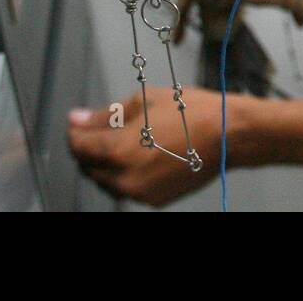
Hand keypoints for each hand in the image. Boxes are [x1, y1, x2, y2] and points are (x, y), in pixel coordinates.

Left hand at [67, 86, 229, 206]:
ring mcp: (140, 193)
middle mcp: (125, 179)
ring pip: (106, 181)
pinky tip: (140, 153)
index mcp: (117, 151)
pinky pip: (127, 188)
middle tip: (101, 128)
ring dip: (105, 163)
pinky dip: (125, 173)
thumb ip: (105, 115)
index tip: (80, 122)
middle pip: (88, 167)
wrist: (226, 135)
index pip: (78, 146)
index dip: (75, 131)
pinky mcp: (154, 200)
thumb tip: (77, 119)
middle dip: (89, 148)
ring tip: (123, 140)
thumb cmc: (187, 112)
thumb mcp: (142, 102)